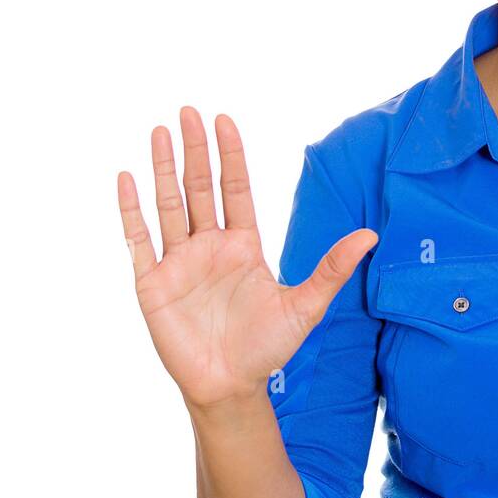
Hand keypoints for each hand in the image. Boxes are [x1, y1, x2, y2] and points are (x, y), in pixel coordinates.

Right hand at [117, 107, 377, 409]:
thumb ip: (332, 268)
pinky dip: (130, 210)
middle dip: (195, 150)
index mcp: (243, 246)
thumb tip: (371, 235)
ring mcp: (179, 262)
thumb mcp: (306, 305)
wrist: (231, 387)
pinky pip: (138, 239)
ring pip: (168, 205)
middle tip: (188, 110)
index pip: (235, 189)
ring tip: (159, 131)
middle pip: (199, 187)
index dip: (231, 156)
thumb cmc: (268, 348)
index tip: (225, 120)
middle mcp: (209, 246)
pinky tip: (126, 178)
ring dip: (162, 168)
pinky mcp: (152, 283)